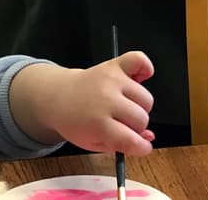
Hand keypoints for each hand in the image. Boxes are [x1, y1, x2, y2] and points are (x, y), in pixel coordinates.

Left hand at [12, 52, 154, 154]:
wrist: (58, 96)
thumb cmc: (75, 121)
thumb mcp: (92, 143)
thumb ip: (121, 144)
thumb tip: (148, 138)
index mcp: (98, 125)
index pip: (132, 139)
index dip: (141, 147)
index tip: (142, 146)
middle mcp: (106, 100)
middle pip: (142, 119)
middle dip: (136, 126)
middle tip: (123, 123)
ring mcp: (112, 80)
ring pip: (146, 98)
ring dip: (140, 106)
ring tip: (125, 105)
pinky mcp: (114, 65)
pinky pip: (140, 60)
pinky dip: (145, 68)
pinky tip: (138, 79)